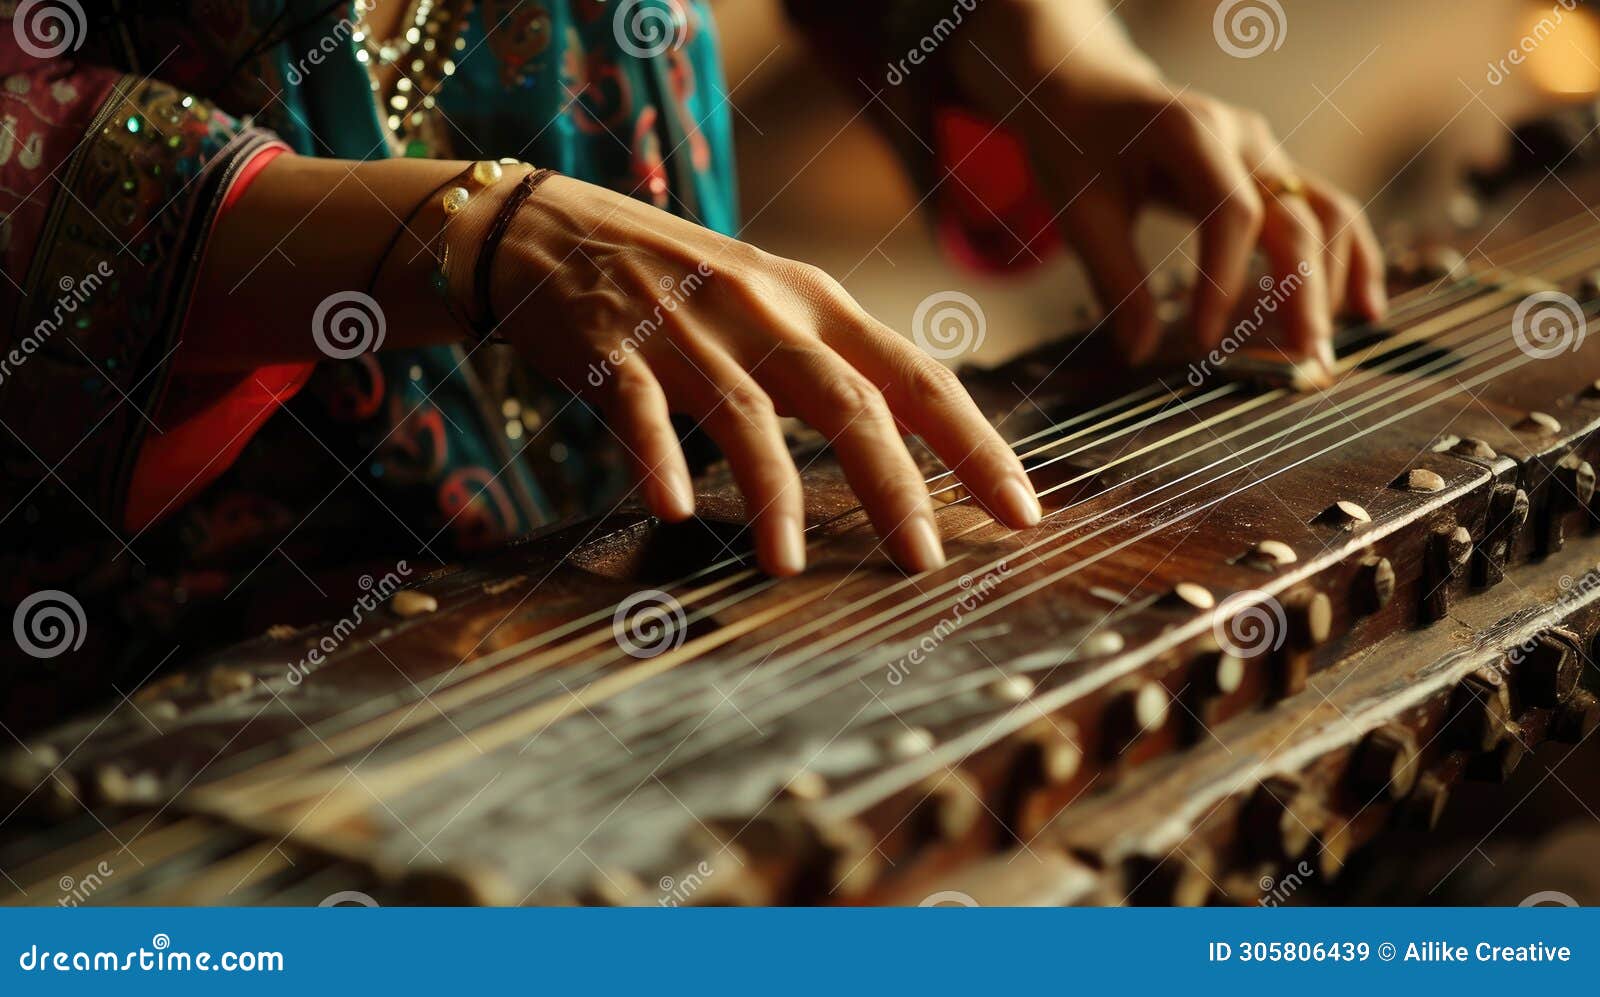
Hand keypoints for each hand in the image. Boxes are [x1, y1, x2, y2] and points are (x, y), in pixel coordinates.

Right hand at [474, 174, 1041, 575]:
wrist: (556, 230)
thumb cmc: (681, 283)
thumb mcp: (774, 303)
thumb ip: (835, 364)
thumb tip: (908, 442)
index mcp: (818, 305)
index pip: (918, 378)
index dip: (975, 445)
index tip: (1021, 512)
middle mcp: (766, 314)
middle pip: (848, 401)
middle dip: (893, 485)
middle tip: (926, 562)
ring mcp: (689, 331)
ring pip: (748, 415)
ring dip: (771, 494)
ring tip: (787, 568)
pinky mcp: (613, 350)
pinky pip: (641, 409)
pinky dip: (657, 458)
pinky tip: (673, 509)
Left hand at [954, 0, 1386, 367]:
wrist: (1094, 95)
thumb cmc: (1081, 149)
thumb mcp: (1082, 212)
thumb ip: (1115, 280)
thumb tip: (1139, 353)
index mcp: (1191, 133)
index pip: (1231, 213)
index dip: (1224, 281)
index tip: (1204, 342)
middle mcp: (1243, 138)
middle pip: (1295, 217)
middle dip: (1302, 291)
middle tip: (1303, 357)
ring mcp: (1267, 153)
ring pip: (1327, 213)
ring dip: (1336, 280)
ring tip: (1326, 345)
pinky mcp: (1275, 172)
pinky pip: (1326, 213)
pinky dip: (1349, 258)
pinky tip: (1362, 308)